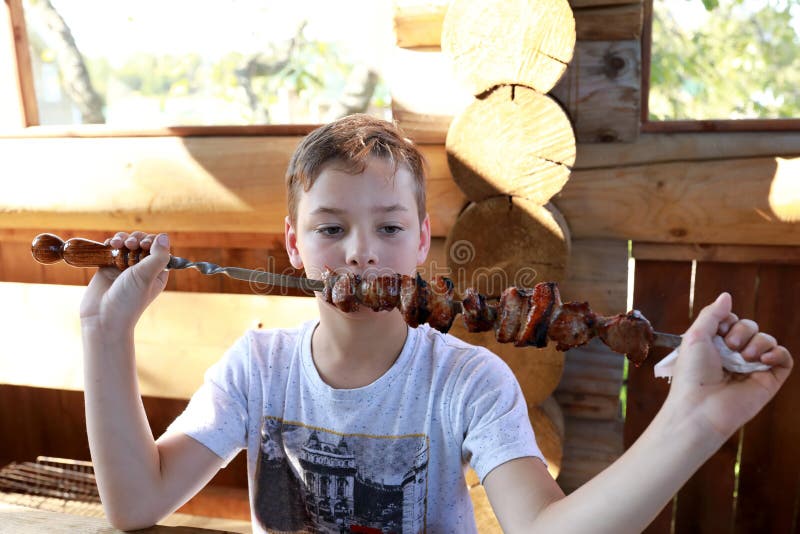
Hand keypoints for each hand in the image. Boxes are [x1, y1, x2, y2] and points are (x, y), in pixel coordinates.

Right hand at [80, 231, 170, 331]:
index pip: (160, 248)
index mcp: (157, 272)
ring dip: (122, 238)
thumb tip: (165, 236)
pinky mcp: (109, 267)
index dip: (153, 241)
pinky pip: (112, 249)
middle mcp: (142, 269)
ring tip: (117, 243)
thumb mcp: (147, 276)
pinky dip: (111, 243)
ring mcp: (125, 267)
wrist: (102, 317)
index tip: (145, 245)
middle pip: (142, 242)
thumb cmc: (128, 300)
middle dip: (136, 239)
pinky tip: (109, 245)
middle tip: (130, 244)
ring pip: (126, 243)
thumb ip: (158, 256)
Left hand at [665, 293, 792, 440]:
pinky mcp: (768, 380)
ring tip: (744, 356)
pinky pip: (784, 359)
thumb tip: (727, 296)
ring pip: (767, 340)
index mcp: (715, 345)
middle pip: (751, 327)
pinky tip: (763, 358)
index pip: (732, 321)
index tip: (718, 332)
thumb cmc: (692, 374)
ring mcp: (752, 367)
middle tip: (729, 346)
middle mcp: (734, 355)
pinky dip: (778, 353)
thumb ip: (712, 314)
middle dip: (742, 331)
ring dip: (758, 342)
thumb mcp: (695, 336)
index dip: (728, 321)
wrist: (701, 407)